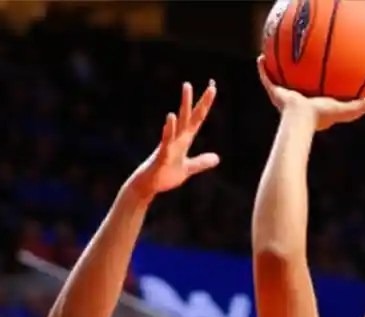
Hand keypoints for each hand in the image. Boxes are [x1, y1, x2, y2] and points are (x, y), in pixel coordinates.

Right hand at [128, 81, 219, 196]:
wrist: (147, 186)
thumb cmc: (165, 176)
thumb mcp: (187, 170)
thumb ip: (201, 162)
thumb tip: (217, 158)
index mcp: (184, 140)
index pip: (197, 119)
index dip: (205, 104)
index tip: (213, 87)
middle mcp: (177, 139)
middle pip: (190, 116)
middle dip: (198, 100)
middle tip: (208, 83)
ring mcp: (169, 145)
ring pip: (179, 123)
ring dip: (184, 106)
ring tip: (187, 87)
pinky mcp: (162, 156)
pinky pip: (166, 141)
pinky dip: (169, 130)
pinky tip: (171, 118)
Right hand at [257, 57, 364, 130]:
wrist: (301, 117)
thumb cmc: (321, 115)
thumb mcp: (343, 110)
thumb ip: (356, 107)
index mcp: (310, 106)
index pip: (311, 95)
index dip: (313, 86)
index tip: (316, 77)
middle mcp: (295, 101)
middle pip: (293, 86)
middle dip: (293, 77)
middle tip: (295, 65)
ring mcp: (283, 97)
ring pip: (277, 81)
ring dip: (274, 71)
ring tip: (273, 57)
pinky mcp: (274, 93)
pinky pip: (266, 78)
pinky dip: (262, 69)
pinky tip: (260, 57)